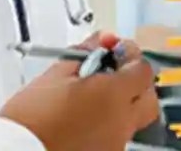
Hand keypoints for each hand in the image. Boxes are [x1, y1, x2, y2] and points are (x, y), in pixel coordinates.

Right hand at [0, 32, 159, 150]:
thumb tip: (102, 40)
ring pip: (132, 118)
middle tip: (112, 72)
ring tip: (90, 98)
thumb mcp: (55, 75)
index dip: (130, 56)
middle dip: (135, 81)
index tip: (114, 50)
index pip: (142, 69)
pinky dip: (107, 124)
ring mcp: (116, 143)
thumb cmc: (32, 119)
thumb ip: (85, 53)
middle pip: (148, 97)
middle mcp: (122, 121)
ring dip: (120, 104)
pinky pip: (116, 136)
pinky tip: (84, 119)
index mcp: (113, 95)